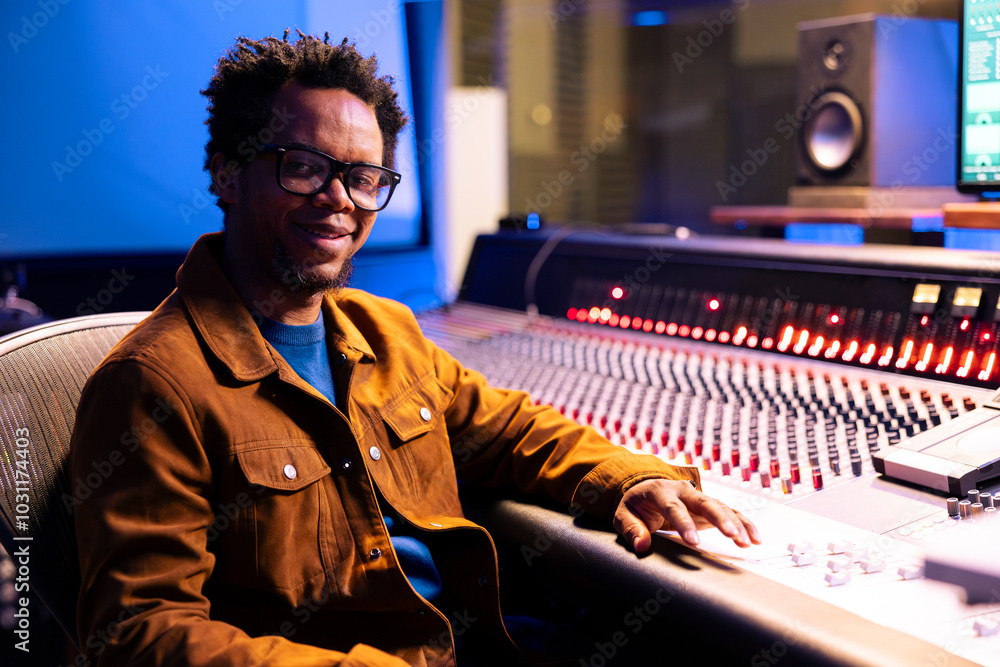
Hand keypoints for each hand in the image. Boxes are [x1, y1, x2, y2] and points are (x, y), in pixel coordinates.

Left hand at [613, 479, 761, 553]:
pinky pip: (730, 513)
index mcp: (660, 491)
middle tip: (731, 535)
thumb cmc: (636, 505)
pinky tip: (755, 538)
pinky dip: (743, 524)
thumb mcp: (624, 515)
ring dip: (736, 523)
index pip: (673, 507)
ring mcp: (699, 496)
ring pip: (721, 507)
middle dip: (719, 518)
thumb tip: (641, 545)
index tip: (693, 541)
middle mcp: (683, 490)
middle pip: (703, 502)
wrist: (646, 491)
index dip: (684, 523)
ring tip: (748, 542)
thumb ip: (631, 529)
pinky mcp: (710, 505)